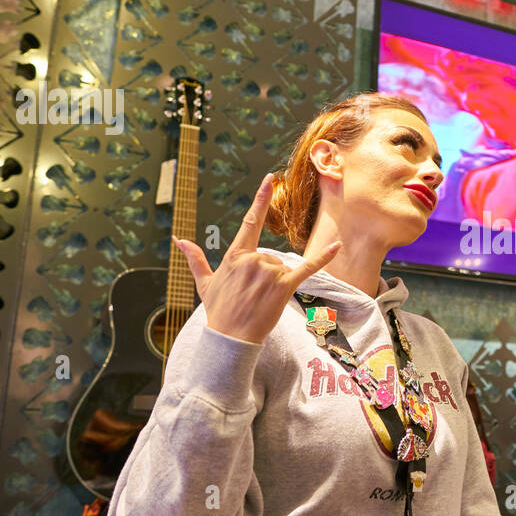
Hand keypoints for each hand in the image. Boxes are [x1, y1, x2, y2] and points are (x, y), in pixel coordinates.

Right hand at [173, 173, 340, 344]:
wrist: (231, 337)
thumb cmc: (219, 310)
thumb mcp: (204, 282)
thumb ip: (195, 258)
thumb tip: (179, 239)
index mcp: (235, 255)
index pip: (249, 221)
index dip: (260, 199)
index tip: (269, 178)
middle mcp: (253, 260)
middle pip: (268, 256)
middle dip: (264, 274)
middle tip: (251, 295)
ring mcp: (270, 273)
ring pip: (281, 267)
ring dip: (275, 282)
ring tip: (260, 300)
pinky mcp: (285, 286)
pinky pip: (308, 269)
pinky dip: (323, 258)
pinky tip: (337, 246)